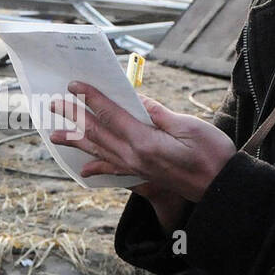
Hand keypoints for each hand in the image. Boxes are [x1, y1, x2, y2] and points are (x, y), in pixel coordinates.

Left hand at [49, 82, 235, 202]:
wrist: (221, 189)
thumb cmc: (212, 155)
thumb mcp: (188, 127)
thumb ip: (158, 114)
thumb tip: (136, 101)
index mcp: (144, 142)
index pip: (110, 115)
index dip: (91, 98)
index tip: (74, 85)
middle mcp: (134, 157)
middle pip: (97, 132)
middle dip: (74, 116)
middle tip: (53, 104)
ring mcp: (136, 168)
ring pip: (99, 151)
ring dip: (77, 141)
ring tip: (56, 135)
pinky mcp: (143, 175)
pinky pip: (113, 169)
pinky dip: (98, 166)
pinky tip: (86, 169)